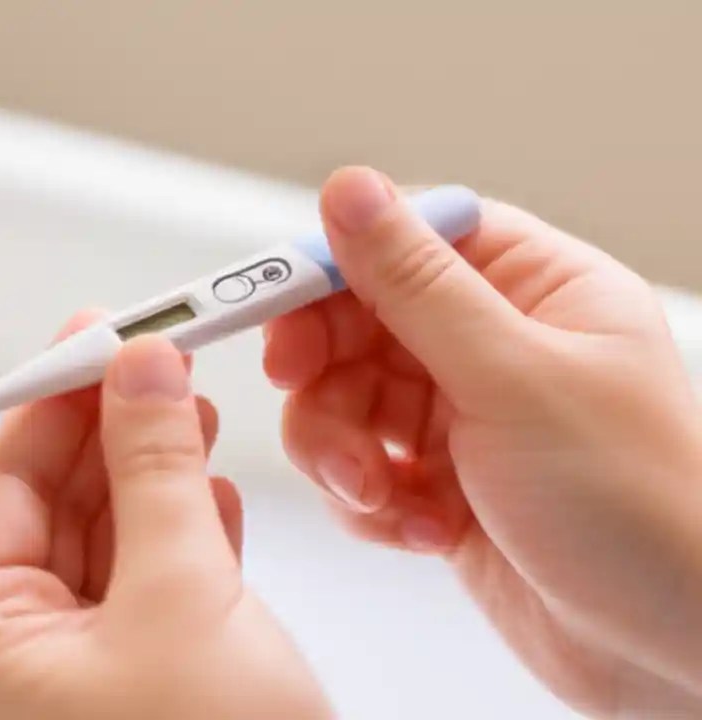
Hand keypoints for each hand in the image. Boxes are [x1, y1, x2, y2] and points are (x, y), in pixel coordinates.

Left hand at [0, 315, 330, 719]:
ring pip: (106, 545)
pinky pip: (146, 592)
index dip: (53, 400)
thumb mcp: (179, 594)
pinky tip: (211, 495)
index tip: (100, 335)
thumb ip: (157, 472)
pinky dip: (180, 539)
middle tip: (157, 358)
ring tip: (192, 409)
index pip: (3, 485)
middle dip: (110, 430)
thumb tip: (141, 370)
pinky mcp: (144, 692)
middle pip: (54, 507)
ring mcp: (80, 679)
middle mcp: (17, 660)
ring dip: (154, 477)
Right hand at [265, 167, 701, 716]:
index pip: (410, 241)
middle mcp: (497, 347)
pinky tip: (416, 530)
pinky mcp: (441, 487)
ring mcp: (465, 419)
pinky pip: (362, 470)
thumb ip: (417, 285)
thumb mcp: (515, 378)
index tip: (274, 302)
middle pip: (360, 322)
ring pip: (347, 400)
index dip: (333, 266)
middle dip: (325, 372)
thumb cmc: (638, 505)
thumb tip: (349, 190)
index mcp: (538, 290)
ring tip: (377, 494)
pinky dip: (369, 501)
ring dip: (341, 448)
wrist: (669, 650)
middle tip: (305, 396)